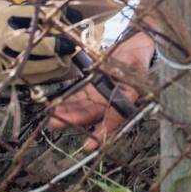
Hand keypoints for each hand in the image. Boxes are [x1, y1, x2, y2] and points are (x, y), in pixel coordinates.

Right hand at [0, 0, 80, 82]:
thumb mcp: (5, 8)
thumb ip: (31, 11)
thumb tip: (63, 14)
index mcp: (2, 16)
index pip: (36, 15)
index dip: (58, 17)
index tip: (74, 18)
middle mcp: (0, 38)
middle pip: (36, 44)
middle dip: (59, 45)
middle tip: (73, 44)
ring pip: (34, 65)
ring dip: (57, 63)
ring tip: (69, 58)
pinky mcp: (0, 76)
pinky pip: (28, 79)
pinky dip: (46, 75)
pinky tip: (57, 70)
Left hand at [45, 31, 153, 150]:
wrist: (137, 46)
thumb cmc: (139, 55)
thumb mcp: (136, 60)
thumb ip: (126, 69)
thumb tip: (114, 73)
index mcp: (129, 97)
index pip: (116, 117)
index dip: (104, 131)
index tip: (91, 145)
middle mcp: (114, 100)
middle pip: (94, 114)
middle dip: (75, 120)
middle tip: (56, 122)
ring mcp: (103, 94)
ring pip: (84, 107)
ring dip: (68, 113)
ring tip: (51, 117)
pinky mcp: (95, 87)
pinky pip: (81, 96)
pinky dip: (69, 101)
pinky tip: (56, 104)